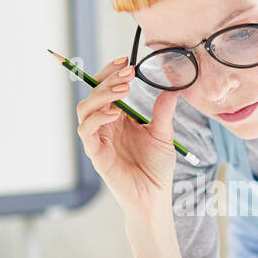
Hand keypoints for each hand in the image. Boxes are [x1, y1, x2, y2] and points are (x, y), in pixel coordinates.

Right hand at [76, 56, 180, 219]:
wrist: (155, 196)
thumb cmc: (156, 168)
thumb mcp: (163, 133)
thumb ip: (163, 110)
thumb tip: (172, 88)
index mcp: (118, 119)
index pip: (107, 89)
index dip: (112, 72)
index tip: (127, 61)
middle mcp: (105, 126)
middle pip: (94, 94)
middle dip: (109, 78)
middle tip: (129, 71)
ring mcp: (98, 139)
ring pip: (85, 108)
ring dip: (102, 94)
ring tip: (124, 89)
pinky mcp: (96, 154)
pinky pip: (86, 130)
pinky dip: (97, 117)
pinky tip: (115, 112)